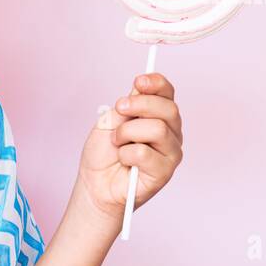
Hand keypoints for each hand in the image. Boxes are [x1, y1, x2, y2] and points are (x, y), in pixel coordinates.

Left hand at [77, 72, 183, 222]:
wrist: (95, 185)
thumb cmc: (103, 155)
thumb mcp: (109, 122)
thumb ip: (127, 106)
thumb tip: (140, 87)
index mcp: (158, 116)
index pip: (167, 93)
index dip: (156, 83)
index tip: (138, 80)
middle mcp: (170, 132)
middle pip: (168, 108)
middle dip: (139, 105)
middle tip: (119, 109)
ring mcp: (171, 152)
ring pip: (158, 129)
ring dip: (127, 132)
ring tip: (117, 142)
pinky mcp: (165, 172)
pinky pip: (146, 153)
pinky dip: (126, 154)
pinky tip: (124, 160)